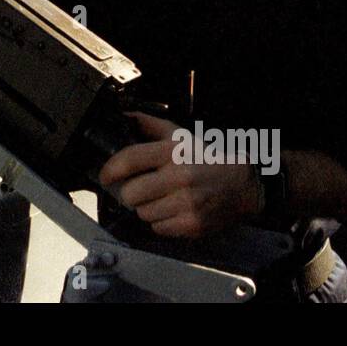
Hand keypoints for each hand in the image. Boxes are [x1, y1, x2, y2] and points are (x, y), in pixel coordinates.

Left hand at [98, 112, 261, 238]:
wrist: (241, 185)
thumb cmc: (204, 160)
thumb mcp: (179, 136)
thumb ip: (148, 125)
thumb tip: (121, 116)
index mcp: (173, 152)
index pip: (130, 159)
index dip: (110, 169)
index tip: (105, 176)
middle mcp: (179, 177)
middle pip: (130, 193)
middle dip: (130, 193)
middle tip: (139, 189)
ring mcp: (186, 203)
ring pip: (142, 213)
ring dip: (146, 208)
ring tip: (161, 199)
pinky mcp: (192, 225)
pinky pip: (158, 228)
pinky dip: (160, 222)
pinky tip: (172, 211)